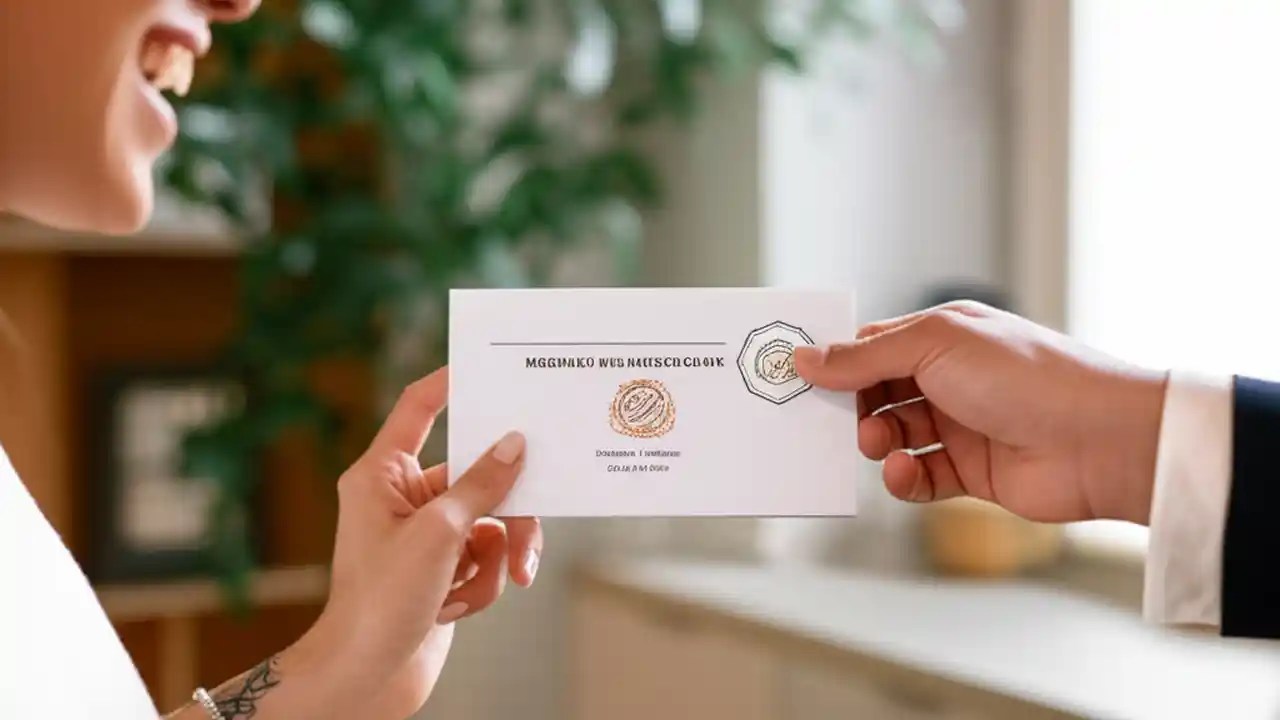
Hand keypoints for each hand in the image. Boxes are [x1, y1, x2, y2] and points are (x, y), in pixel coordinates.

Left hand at [285, 367, 540, 718]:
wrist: (367, 677)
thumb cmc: (382, 602)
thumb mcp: (439, 534)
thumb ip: (482, 484)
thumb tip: (515, 444)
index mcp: (381, 474)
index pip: (418, 408)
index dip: (451, 381)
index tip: (491, 366)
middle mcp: (403, 498)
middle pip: (476, 473)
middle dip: (506, 508)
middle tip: (532, 524)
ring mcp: (426, 535)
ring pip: (491, 519)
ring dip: (500, 553)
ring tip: (505, 579)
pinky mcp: (444, 567)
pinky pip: (488, 556)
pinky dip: (485, 581)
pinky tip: (460, 607)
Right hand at [794, 301, 1167, 524]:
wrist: (1101, 440)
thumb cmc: (1026, 377)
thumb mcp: (935, 348)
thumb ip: (865, 357)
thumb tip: (806, 359)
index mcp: (942, 335)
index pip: (872, 345)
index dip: (836, 362)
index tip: (799, 381)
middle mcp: (950, 377)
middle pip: (875, 393)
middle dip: (850, 408)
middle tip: (833, 422)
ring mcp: (961, 425)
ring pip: (892, 436)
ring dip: (876, 443)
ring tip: (878, 445)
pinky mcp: (972, 472)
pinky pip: (919, 477)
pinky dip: (903, 479)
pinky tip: (905, 473)